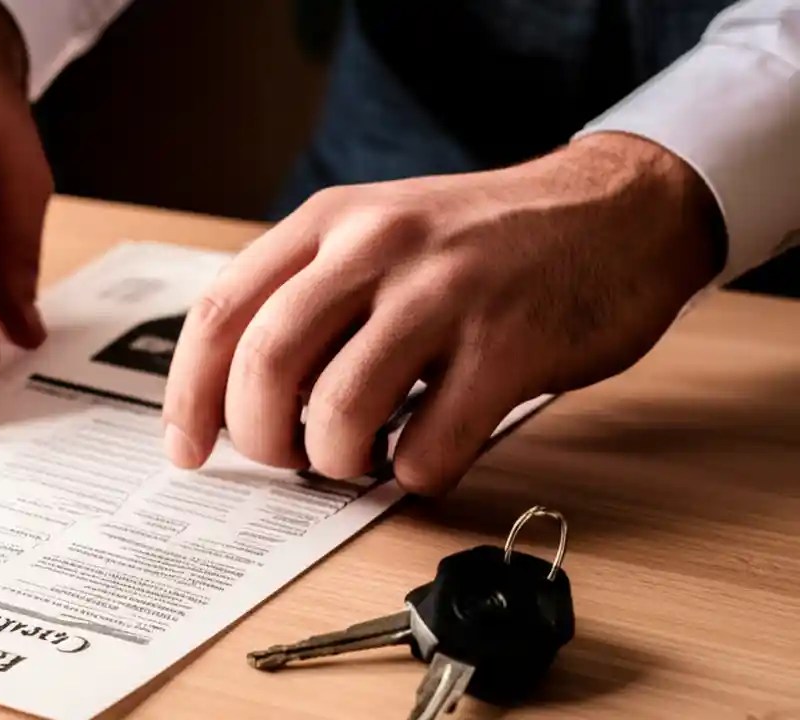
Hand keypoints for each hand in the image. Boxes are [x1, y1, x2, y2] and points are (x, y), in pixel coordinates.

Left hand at [162, 133, 721, 493]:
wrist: (616, 212)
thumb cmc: (482, 242)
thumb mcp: (379, 233)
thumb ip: (309, 297)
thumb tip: (240, 401)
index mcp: (330, 221)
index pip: (221, 313)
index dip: (188, 395)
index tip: (186, 449)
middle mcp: (376, 248)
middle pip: (265, 365)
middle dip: (257, 439)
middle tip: (283, 459)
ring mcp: (444, 294)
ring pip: (339, 412)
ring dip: (335, 461)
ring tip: (359, 456)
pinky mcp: (510, 347)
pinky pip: (429, 447)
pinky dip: (414, 475)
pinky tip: (426, 455)